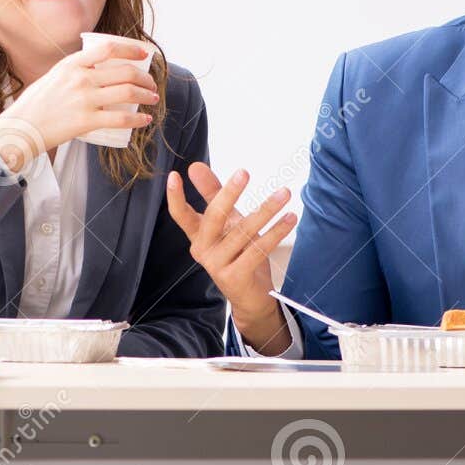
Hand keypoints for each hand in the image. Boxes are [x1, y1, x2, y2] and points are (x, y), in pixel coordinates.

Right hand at [0, 40, 157, 172]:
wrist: (22, 127)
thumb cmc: (37, 103)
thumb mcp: (55, 75)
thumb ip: (76, 70)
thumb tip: (99, 67)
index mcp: (72, 64)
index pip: (109, 48)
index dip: (131, 50)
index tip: (144, 55)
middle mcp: (80, 79)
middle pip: (125, 72)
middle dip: (145, 78)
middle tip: (151, 84)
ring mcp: (84, 100)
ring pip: (128, 93)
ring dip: (147, 95)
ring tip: (153, 98)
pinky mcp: (86, 121)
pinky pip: (121, 119)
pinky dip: (138, 119)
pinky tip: (145, 119)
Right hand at [166, 162, 297, 353]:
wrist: (251, 298)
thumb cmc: (239, 255)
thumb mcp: (227, 223)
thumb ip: (213, 194)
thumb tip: (195, 166)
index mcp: (198, 236)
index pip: (181, 216)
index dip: (175, 197)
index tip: (175, 175)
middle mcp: (203, 250)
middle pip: (213, 217)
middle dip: (228, 194)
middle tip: (244, 173)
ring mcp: (217, 265)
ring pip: (243, 231)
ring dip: (266, 210)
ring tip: (284, 193)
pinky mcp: (235, 277)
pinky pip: (258, 250)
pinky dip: (276, 232)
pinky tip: (289, 218)